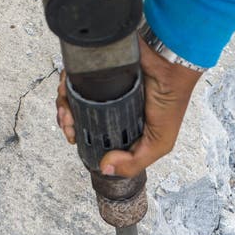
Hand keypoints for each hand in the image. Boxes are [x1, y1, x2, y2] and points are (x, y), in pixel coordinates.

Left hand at [56, 38, 202, 175]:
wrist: (169, 66)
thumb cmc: (170, 100)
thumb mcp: (159, 143)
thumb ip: (134, 162)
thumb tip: (105, 168)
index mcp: (121, 124)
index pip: (92, 134)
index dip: (80, 138)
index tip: (74, 138)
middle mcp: (110, 105)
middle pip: (77, 115)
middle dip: (68, 123)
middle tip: (70, 126)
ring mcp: (102, 86)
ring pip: (71, 97)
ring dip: (64, 106)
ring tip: (69, 111)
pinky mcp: (97, 69)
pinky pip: (74, 76)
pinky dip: (66, 84)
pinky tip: (69, 90)